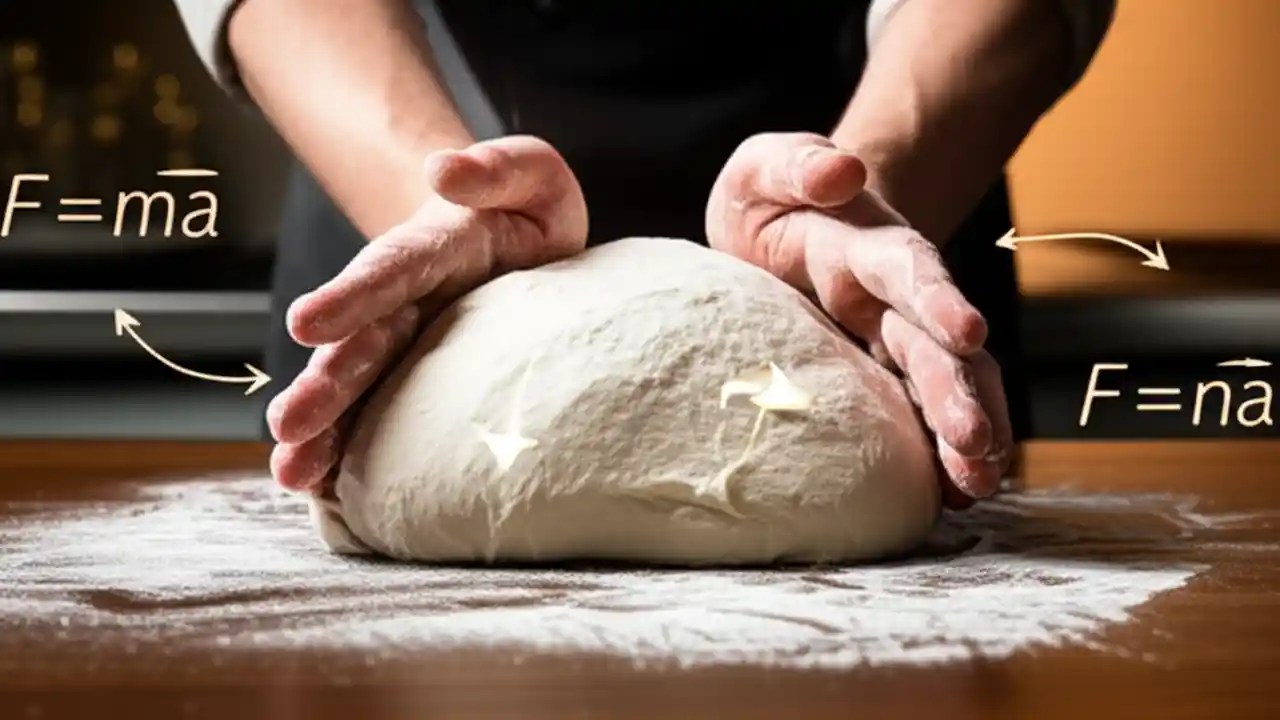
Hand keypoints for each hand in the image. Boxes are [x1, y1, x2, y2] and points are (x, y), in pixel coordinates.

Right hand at [267, 136, 587, 492]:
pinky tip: (318, 491)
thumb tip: (444, 171)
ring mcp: (403, 345)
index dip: (352, 296)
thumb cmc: (527, 216)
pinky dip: (347, 452)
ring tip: (289, 472)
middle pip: (363, 343)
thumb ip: (498, 168)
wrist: (517, 246)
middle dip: (326, 386)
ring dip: (325, 430)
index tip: (306, 323)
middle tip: (286, 425)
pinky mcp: (412, 380)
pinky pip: (377, 417)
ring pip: (360, 388)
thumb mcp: (531, 177)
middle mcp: (405, 302)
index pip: (392, 270)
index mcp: (433, 250)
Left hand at [706, 132, 1011, 506]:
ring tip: (979, 483)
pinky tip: (956, 496)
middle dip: (958, 391)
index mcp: (866, 246)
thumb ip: (796, 164)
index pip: (909, 270)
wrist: (781, 231)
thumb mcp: (765, 168)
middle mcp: (891, 300)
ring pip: (937, 387)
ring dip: (963, 432)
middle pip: (933, 346)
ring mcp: (887, 343)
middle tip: (976, 443)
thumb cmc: (770, 200)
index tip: (970, 332)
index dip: (938, 299)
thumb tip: (841, 172)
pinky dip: (936, 456)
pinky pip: (915, 418)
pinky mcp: (876, 380)